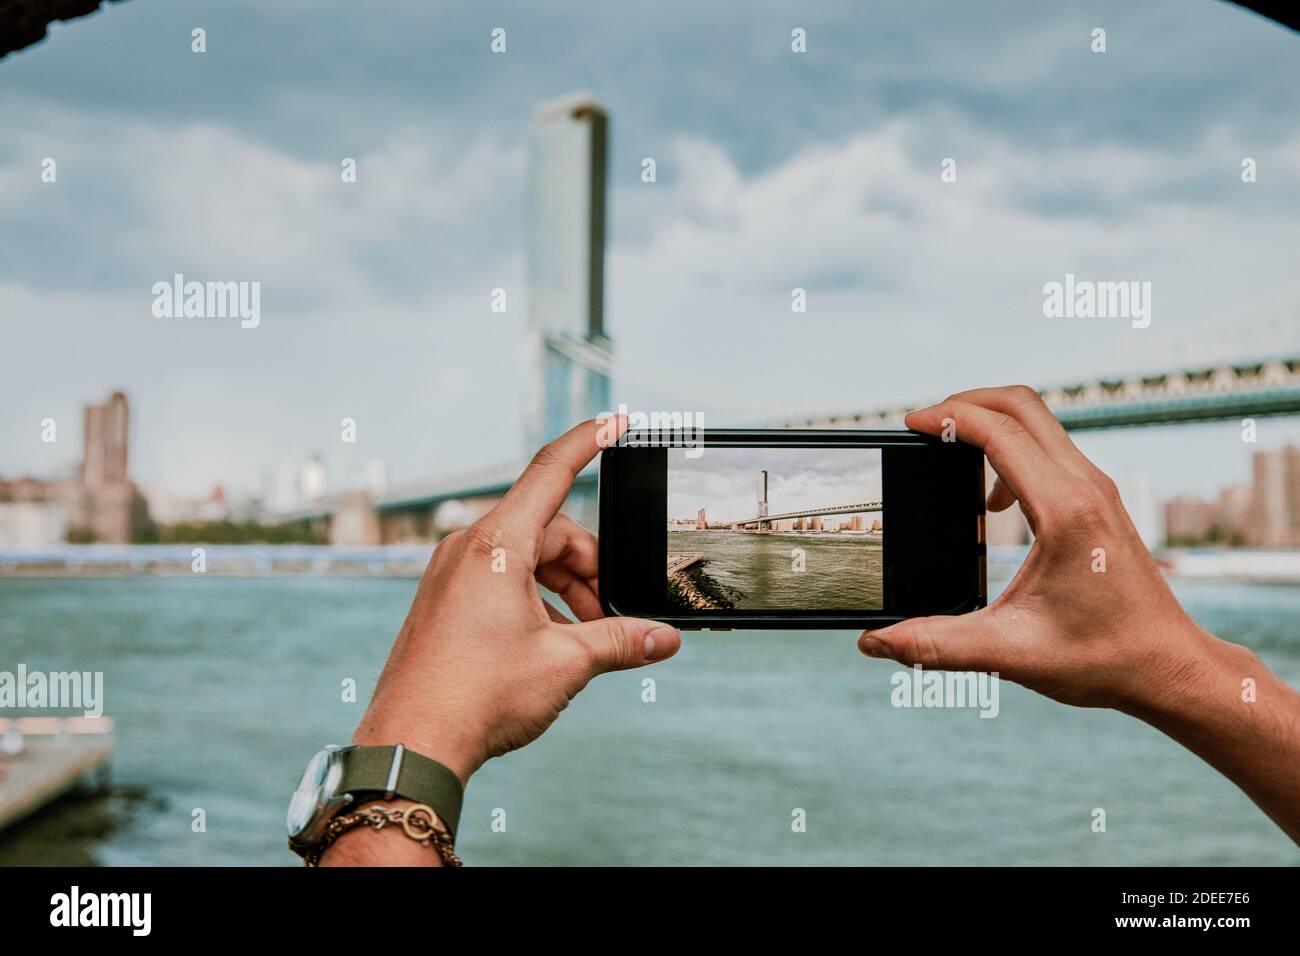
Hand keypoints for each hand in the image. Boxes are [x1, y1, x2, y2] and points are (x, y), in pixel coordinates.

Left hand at [352, 417, 680, 783]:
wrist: (410, 745)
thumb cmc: (476, 698)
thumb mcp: (565, 664)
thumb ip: (621, 641)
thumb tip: (664, 639)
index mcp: (495, 545)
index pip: (550, 471)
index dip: (589, 441)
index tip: (617, 421)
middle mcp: (467, 549)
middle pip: (549, 531)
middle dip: (589, 569)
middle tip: (612, 617)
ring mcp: (450, 574)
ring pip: (526, 559)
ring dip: (564, 591)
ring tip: (582, 642)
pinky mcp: (443, 601)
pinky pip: (500, 581)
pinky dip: (534, 602)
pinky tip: (550, 645)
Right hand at [857, 385, 1299, 842]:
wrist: (1170, 668)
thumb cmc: (1102, 659)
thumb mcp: (1009, 653)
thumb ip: (935, 644)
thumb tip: (875, 641)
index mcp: (1064, 511)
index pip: (999, 432)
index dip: (949, 418)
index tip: (911, 425)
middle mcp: (1086, 487)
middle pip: (1021, 405)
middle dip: (967, 402)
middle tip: (925, 426)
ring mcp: (1098, 489)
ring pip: (1039, 421)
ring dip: (991, 422)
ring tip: (950, 451)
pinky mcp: (1101, 500)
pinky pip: (1051, 447)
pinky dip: (1012, 448)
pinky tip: (993, 500)